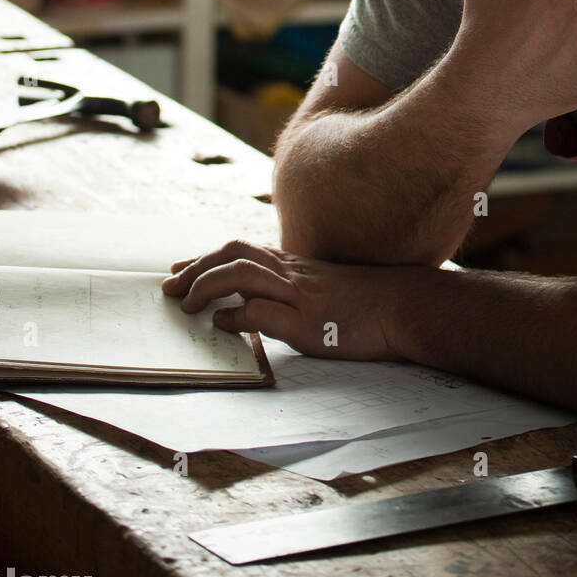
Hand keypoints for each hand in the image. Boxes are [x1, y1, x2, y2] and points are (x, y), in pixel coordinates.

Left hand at [160, 239, 405, 361]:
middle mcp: (293, 273)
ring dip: (205, 287)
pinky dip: (237, 317)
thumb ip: (292, 291)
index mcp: (295, 265)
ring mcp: (300, 295)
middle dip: (194, 268)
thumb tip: (258, 305)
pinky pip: (264, 312)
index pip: (240, 250)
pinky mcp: (309, 322)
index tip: (178, 269)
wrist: (407, 305)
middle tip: (168, 287)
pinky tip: (223, 326)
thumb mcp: (326, 288)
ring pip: (241, 275)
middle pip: (232, 254)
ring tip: (186, 305)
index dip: (204, 258)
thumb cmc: (370, 300)